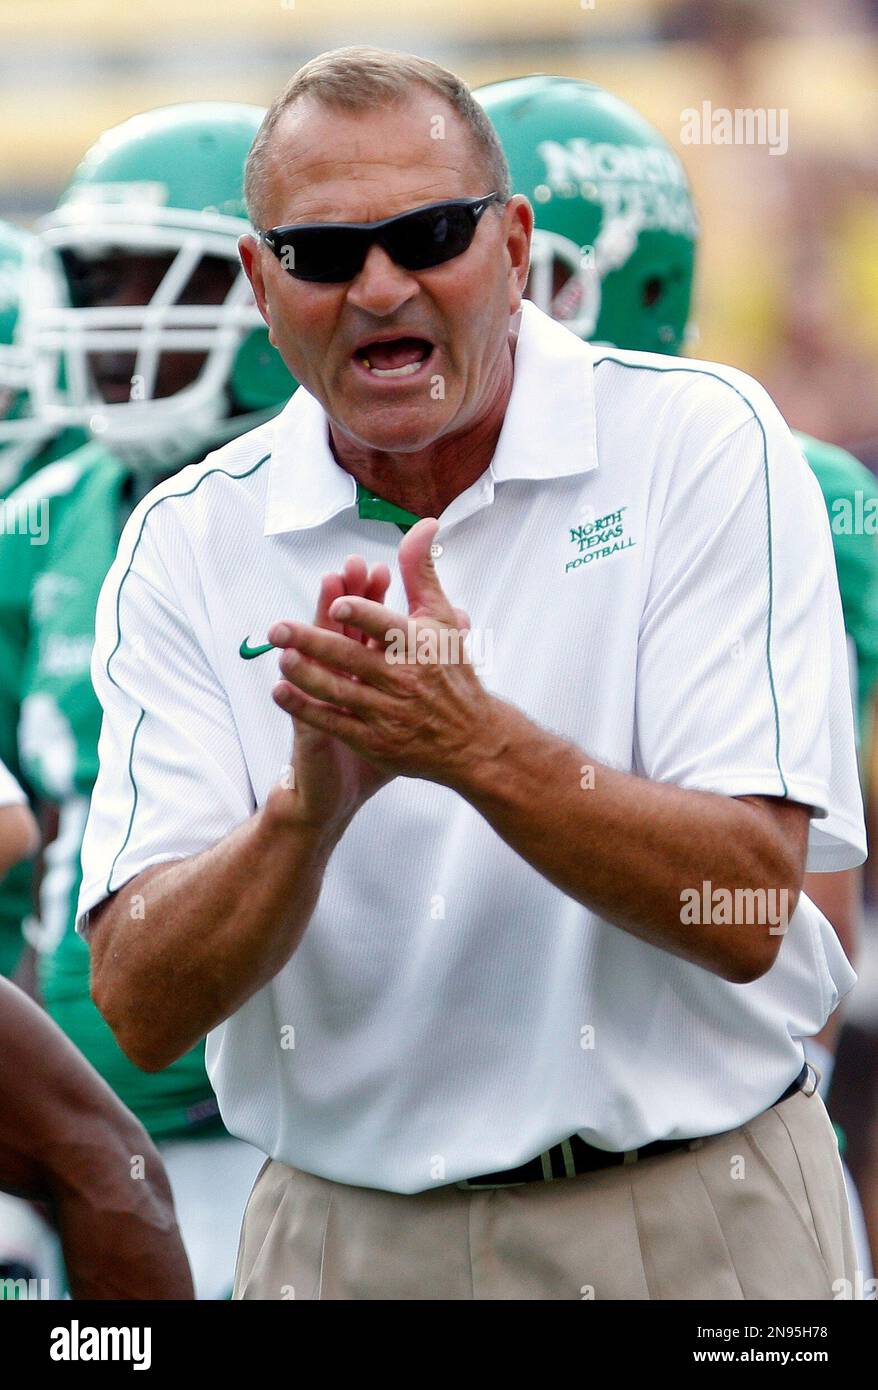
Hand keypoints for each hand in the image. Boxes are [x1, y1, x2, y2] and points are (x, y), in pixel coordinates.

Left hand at [270, 518, 497, 787]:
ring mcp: (388, 713)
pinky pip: (335, 723)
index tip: (336, 602)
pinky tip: (282, 692)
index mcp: (419, 646)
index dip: (362, 614)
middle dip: (313, 642)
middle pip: (353, 658)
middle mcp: (404, 679)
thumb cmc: (451, 670)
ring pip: (340, 691)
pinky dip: (306, 709)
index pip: (387, 626)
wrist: (471, 739)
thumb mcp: (441, 619)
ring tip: (280, 657)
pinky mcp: (375, 741)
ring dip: (307, 675)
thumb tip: (422, 523)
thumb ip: (422, 571)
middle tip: (277, 628)